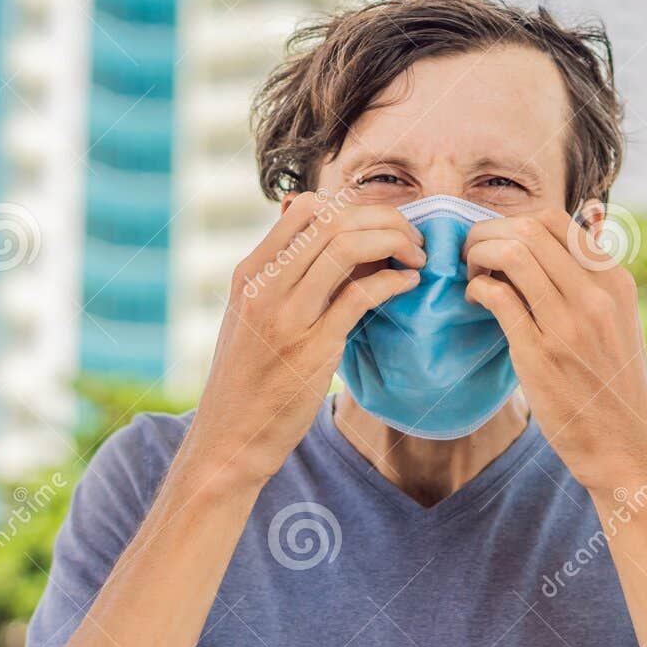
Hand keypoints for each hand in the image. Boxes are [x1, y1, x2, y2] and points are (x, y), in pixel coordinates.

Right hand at [188, 191, 425, 484]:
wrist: (230, 438)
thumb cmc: (250, 379)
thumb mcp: (254, 318)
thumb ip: (286, 281)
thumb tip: (337, 245)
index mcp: (249, 272)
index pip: (305, 208)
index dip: (354, 209)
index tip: (381, 229)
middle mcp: (264, 285)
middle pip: (333, 219)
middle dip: (385, 220)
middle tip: (412, 240)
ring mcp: (287, 316)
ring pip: (347, 247)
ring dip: (394, 243)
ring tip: (416, 258)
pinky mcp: (312, 349)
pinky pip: (360, 295)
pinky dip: (393, 281)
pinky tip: (409, 285)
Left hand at [463, 203, 646, 491]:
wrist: (624, 446)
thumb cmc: (612, 385)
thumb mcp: (619, 320)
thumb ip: (594, 279)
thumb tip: (585, 223)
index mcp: (615, 282)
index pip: (557, 220)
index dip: (514, 221)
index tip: (497, 242)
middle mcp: (596, 296)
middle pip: (529, 228)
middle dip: (487, 232)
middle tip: (472, 256)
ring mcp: (569, 324)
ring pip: (513, 253)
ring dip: (478, 256)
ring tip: (472, 276)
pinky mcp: (542, 354)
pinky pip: (499, 296)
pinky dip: (477, 289)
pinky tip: (474, 302)